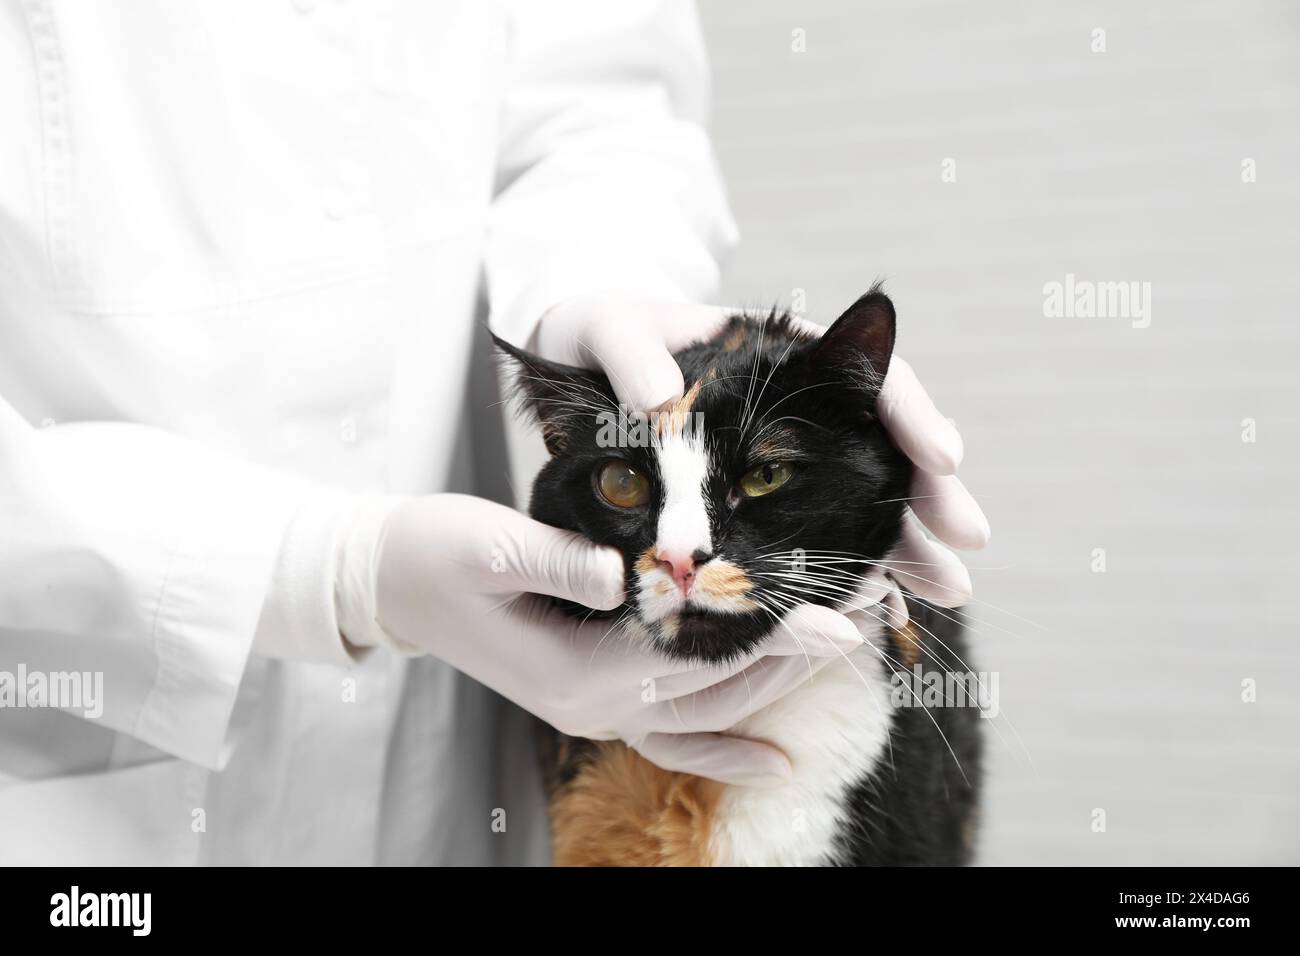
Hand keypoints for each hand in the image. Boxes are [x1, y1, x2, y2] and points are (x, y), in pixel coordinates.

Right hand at [369, 494, 867, 786]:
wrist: (392, 587)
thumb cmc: (435, 554)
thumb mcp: (488, 542)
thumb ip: (559, 558)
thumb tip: (633, 575)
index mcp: (577, 671)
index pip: (698, 652)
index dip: (771, 632)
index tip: (836, 611)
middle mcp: (597, 708)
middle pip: (721, 687)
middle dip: (798, 650)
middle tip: (865, 610)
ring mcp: (599, 715)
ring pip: (711, 712)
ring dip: (780, 682)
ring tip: (843, 644)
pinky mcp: (597, 703)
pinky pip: (676, 743)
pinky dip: (729, 754)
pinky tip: (779, 760)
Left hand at [535, 294, 989, 610]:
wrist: (578, 370)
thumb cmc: (600, 336)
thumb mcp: (607, 331)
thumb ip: (632, 356)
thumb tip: (658, 397)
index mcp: (783, 351)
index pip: (866, 373)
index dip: (908, 412)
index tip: (940, 456)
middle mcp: (798, 401)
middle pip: (881, 444)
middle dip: (927, 493)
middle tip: (967, 543)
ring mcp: (787, 452)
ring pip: (863, 496)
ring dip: (904, 542)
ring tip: (945, 592)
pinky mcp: (761, 496)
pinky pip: (823, 530)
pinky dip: (854, 566)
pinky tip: (883, 604)